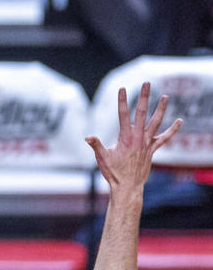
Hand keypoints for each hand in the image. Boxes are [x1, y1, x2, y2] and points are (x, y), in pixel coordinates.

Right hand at [85, 82, 181, 196]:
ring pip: (156, 122)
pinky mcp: (152, 150)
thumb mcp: (102, 158)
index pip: (123, 115)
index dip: (122, 101)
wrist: (127, 186)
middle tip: (147, 83)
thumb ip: (96, 145)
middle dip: (144, 97)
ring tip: (165, 96)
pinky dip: (172, 130)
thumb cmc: (113, 173)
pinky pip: (164, 138)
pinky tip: (180, 121)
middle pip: (142, 113)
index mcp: (125, 138)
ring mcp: (147, 143)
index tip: (122, 88)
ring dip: (161, 109)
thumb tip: (88, 137)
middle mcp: (138, 138)